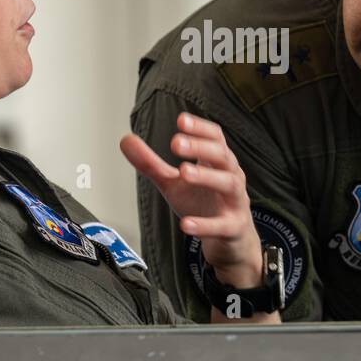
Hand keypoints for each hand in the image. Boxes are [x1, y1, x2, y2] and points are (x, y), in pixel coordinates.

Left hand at [120, 112, 261, 281]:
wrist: (229, 240)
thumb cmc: (203, 204)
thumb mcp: (174, 183)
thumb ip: (151, 164)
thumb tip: (125, 139)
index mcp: (217, 163)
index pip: (215, 138)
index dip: (200, 128)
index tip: (181, 120)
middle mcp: (231, 177)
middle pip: (222, 156)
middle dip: (200, 147)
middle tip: (176, 143)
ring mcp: (235, 203)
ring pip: (228, 184)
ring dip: (207, 176)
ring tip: (184, 172)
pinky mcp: (233, 228)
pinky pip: (222, 225)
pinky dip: (205, 225)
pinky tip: (186, 224)